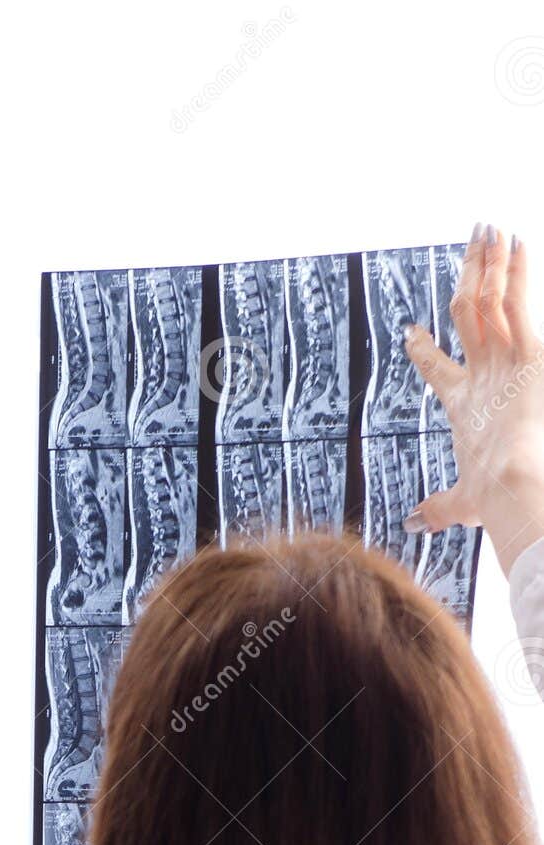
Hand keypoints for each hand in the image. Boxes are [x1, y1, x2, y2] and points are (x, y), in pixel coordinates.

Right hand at [403, 222, 543, 575]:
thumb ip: (438, 509)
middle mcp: (476, 376)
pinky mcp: (528, 353)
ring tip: (489, 228)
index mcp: (460, 406)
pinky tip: (515, 242)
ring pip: (486, 300)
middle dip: (467, 276)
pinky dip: (515, 271)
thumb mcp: (461, 505)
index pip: (435, 369)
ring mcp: (500, 360)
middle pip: (465, 315)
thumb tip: (410, 523)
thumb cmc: (490, 496)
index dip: (422, 350)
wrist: (510, 483)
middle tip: (469, 245)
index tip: (412, 330)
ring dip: (487, 262)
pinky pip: (516, 302)